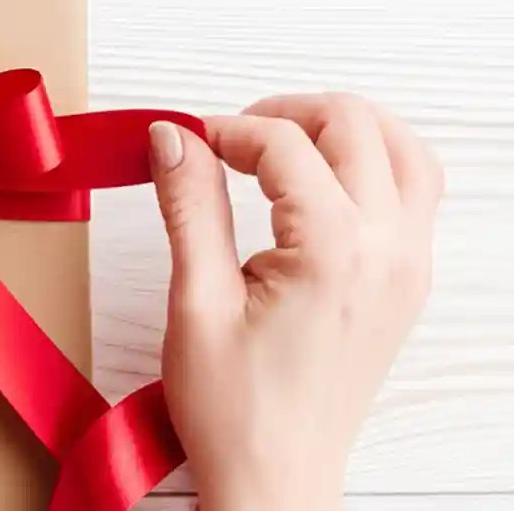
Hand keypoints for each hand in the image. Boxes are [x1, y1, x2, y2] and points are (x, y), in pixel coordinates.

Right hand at [149, 94, 442, 510]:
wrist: (277, 478)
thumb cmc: (236, 410)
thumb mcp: (195, 301)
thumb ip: (189, 206)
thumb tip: (175, 138)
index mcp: (334, 252)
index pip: (284, 144)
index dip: (226, 130)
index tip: (186, 145)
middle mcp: (388, 251)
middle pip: (354, 125)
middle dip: (285, 114)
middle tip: (229, 138)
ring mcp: (408, 267)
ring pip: (404, 149)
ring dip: (343, 129)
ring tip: (281, 144)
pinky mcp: (407, 284)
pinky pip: (415, 192)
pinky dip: (374, 164)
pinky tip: (323, 182)